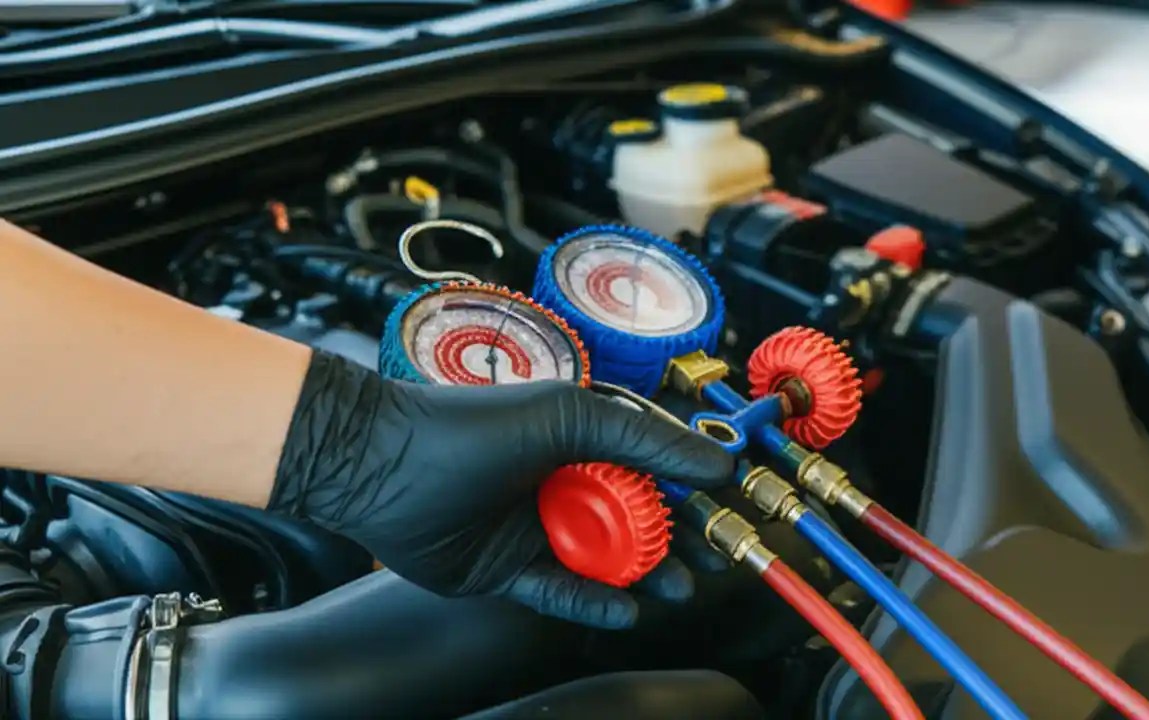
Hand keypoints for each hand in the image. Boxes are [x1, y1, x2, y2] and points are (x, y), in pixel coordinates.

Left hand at [269, 352, 733, 628]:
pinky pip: (561, 592)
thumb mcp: (568, 418)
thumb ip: (645, 439)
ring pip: (604, 559)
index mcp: (578, 437)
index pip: (650, 464)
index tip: (726, 504)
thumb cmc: (469, 427)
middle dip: (676, 539)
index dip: (689, 485)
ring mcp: (534, 527)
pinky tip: (626, 609)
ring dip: (644, 575)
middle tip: (710, 556)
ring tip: (677, 586)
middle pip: (633, 518)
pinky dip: (594, 603)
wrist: (381, 464)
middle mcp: (559, 481)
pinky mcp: (507, 571)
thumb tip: (714, 461)